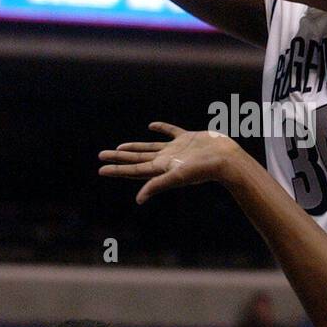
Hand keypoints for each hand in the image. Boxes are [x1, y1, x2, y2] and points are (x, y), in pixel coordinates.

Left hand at [98, 122, 239, 203]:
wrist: (227, 160)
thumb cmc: (204, 170)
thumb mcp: (177, 177)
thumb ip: (157, 185)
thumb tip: (138, 200)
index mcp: (161, 168)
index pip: (133, 170)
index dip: (116, 169)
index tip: (100, 168)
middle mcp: (166, 160)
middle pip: (137, 159)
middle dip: (119, 158)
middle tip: (100, 155)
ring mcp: (176, 149)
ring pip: (149, 147)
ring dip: (134, 147)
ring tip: (120, 147)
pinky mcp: (188, 138)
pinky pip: (170, 132)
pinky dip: (161, 128)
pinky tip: (152, 126)